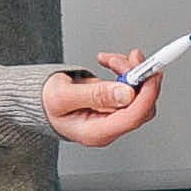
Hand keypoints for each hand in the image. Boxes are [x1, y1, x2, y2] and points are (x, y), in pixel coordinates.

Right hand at [45, 56, 163, 145]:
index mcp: (96, 132)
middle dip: (138, 78)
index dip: (147, 95)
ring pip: (136, 93)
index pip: (133, 117)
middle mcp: (108, 127)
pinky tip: (110, 63)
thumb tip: (126, 94)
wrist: (39, 100)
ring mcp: (112, 116)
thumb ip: (95, 95)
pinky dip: (123, 71)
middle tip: (130, 58)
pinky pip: (129, 87)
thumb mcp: (63, 96)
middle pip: (140, 105)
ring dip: (128, 71)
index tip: (152, 74)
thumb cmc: (45, 103)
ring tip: (109, 59)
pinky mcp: (114, 104)